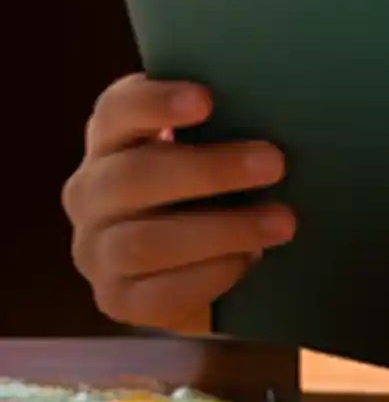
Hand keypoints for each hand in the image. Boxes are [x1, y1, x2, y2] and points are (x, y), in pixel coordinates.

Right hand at [62, 73, 295, 330]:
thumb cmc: (216, 185)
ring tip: (282, 221)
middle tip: (275, 164)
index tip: (207, 100)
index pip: (117, 110)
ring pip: (145, 242)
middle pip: (133, 177)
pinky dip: (210, 276)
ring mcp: (97, 250)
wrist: (200, 263)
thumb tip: (284, 105)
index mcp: (113, 138)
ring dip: (222, 230)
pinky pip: (158, 294)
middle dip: (209, 170)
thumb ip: (230, 123)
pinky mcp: (117, 300)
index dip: (155, 103)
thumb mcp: (216, 145)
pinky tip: (249, 262)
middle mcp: (92, 192)